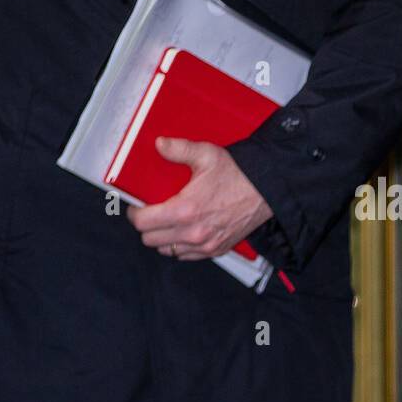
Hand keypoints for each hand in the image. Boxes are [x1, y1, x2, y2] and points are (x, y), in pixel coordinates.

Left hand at [126, 137, 272, 259]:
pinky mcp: (215, 250)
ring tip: (165, 222)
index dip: (134, 214)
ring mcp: (204, 244)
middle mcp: (193, 232)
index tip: (136, 207)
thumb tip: (160, 145)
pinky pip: (186, 256)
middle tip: (150, 212)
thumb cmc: (239, 174)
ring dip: (161, 237)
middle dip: (146, 226)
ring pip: (167, 250)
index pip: (143, 223)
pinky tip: (182, 231)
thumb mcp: (206, 155)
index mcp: (185, 209)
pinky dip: (179, 246)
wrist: (267, 191)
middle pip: (150, 240)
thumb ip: (178, 149)